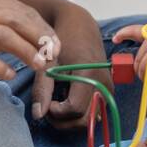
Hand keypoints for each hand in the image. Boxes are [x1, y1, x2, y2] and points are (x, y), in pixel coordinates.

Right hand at [0, 0, 58, 79]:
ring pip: (4, 36)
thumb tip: (39, 42)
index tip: (57, 45)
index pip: (23, 11)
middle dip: (41, 38)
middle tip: (54, 55)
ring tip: (40, 66)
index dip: (44, 28)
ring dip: (26, 51)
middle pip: (18, 20)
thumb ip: (5, 27)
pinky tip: (10, 76)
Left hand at [33, 1, 111, 130]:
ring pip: (90, 120)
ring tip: (56, 103)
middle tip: (49, 107)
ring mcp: (108, 88)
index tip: (46, 101)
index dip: (56, 112)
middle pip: (84, 121)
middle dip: (63, 121)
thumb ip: (42, 90)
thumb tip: (37, 116)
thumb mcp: (48, 64)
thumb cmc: (62, 41)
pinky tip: (67, 98)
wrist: (80, 26)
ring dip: (71, 119)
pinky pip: (93, 111)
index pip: (74, 109)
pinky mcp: (108, 90)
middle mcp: (104, 84)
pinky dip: (78, 113)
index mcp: (90, 75)